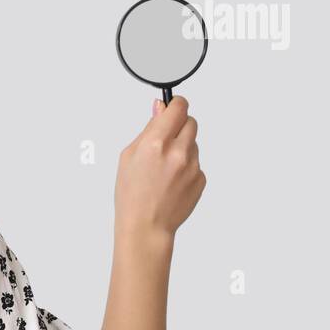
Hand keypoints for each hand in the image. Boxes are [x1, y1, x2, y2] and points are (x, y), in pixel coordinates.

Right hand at [114, 96, 205, 240]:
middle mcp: (178, 152)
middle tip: (166, 139)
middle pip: (191, 121)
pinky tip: (171, 180)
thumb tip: (160, 108)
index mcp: (156, 143)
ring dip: (182, 147)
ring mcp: (193, 166)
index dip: (175, 104)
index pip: (178, 107)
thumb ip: (148, 129)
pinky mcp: (201, 179)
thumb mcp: (128, 156)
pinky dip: (186, 166)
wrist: (146, 225)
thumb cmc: (132, 194)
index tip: (172, 106)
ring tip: (164, 167)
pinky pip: (196, 162)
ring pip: (194, 143)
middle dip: (179, 125)